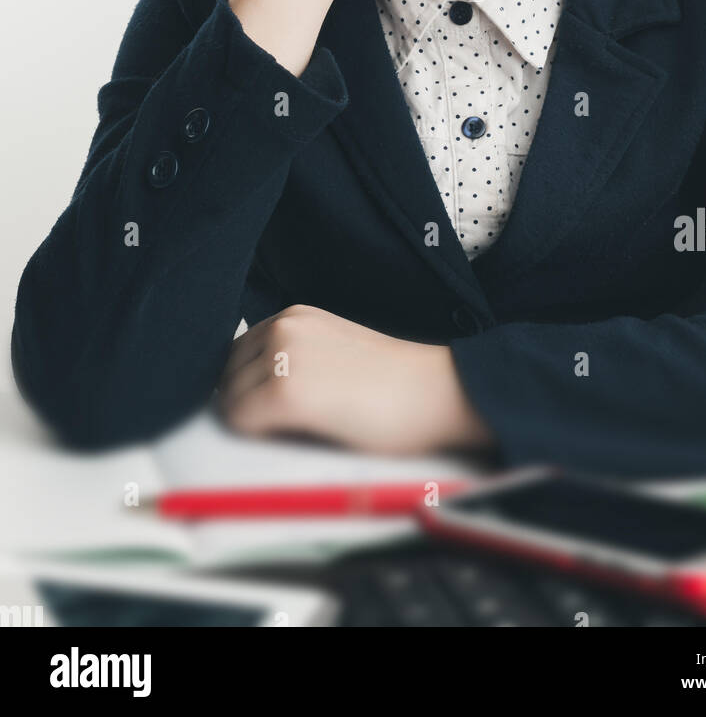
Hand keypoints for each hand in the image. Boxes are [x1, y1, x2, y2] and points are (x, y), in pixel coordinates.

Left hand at [216, 304, 495, 455]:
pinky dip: (257, 434)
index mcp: (294, 315)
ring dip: (252, 420)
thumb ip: (290, 357)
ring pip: (229, 398)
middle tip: (288, 423)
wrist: (435, 392)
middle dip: (245, 401)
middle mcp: (283, 326)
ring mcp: (283, 356)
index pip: (235, 354)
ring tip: (298, 427)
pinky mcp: (287, 392)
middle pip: (226, 375)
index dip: (248, 385)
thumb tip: (241, 388)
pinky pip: (240, 420)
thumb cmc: (392, 384)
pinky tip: (297, 433)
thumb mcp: (331, 351)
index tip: (274, 407)